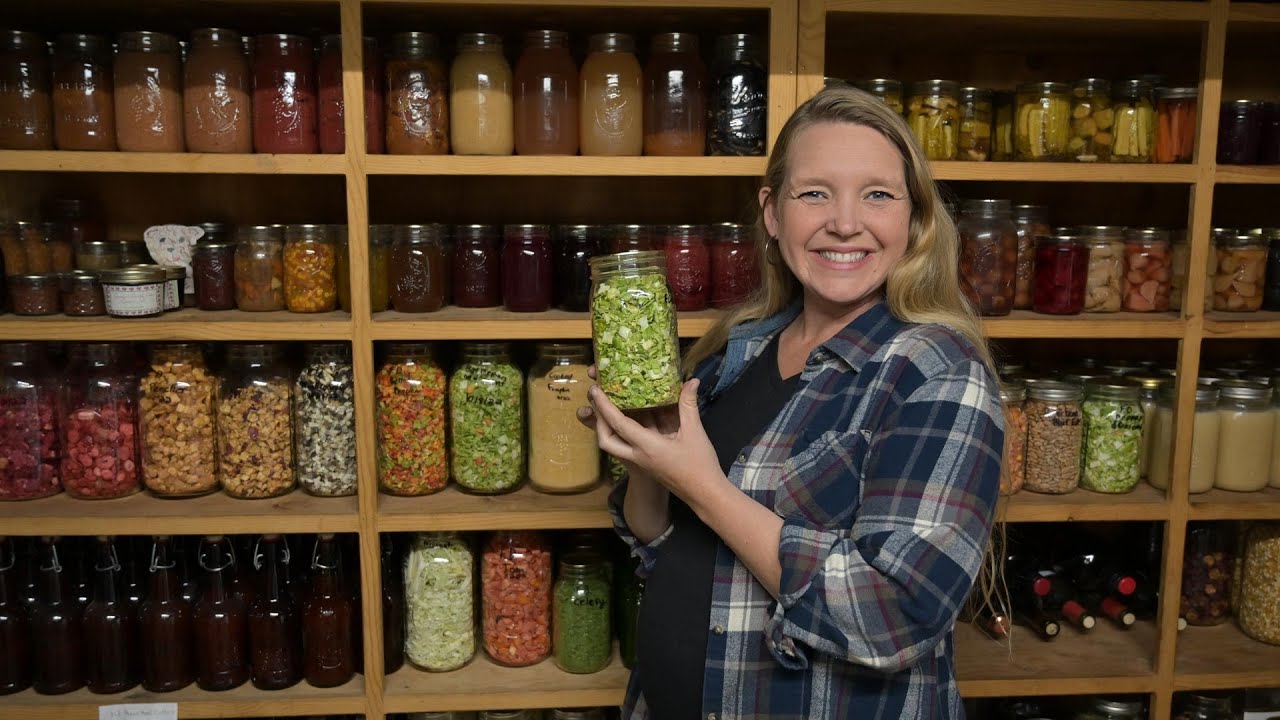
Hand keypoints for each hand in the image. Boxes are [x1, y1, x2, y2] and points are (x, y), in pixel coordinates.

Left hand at [584, 378, 726, 505]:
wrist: (704, 494)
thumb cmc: (700, 465)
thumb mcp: (695, 432)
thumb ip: (689, 405)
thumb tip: (692, 381)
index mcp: (646, 447)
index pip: (618, 424)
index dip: (604, 406)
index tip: (595, 389)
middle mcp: (638, 456)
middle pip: (606, 440)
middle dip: (598, 421)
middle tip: (599, 400)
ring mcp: (641, 461)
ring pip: (614, 445)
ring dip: (609, 427)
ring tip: (610, 406)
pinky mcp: (646, 463)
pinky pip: (627, 446)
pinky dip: (625, 431)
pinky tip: (633, 417)